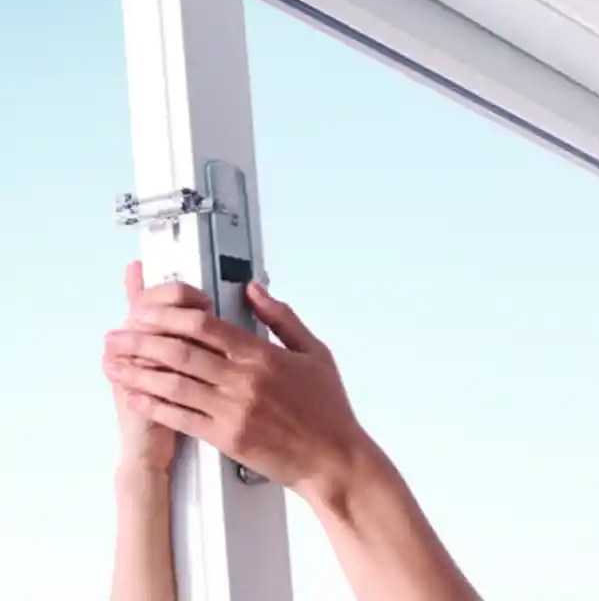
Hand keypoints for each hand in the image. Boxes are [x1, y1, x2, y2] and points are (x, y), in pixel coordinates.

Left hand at [103, 278, 370, 501]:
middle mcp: (244, 381)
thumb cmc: (328, 409)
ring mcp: (232, 411)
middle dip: (141, 340)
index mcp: (264, 356)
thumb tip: (254, 290)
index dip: (169, 316)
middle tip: (119, 335)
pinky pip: (179, 418)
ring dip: (138, 372)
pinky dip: (152, 406)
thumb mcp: (315, 352)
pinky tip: (135, 398)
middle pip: (180, 353)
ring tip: (115, 363)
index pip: (205, 326)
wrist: (333, 458)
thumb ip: (281, 318)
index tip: (149, 312)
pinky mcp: (226, 438)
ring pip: (172, 384)